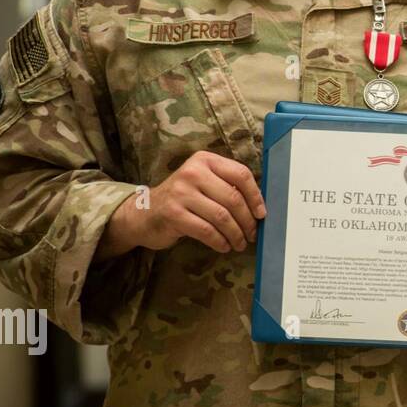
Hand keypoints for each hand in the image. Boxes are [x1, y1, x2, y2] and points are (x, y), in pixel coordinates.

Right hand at [99, 151, 265, 258]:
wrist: (144, 213)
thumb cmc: (182, 199)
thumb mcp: (203, 183)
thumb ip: (226, 186)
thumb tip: (259, 207)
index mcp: (205, 160)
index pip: (240, 174)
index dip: (255, 196)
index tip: (262, 214)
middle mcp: (193, 172)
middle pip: (233, 198)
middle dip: (247, 220)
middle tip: (252, 234)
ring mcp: (181, 192)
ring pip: (222, 216)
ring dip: (235, 234)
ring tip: (240, 243)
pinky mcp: (173, 214)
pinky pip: (206, 230)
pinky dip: (220, 241)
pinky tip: (224, 246)